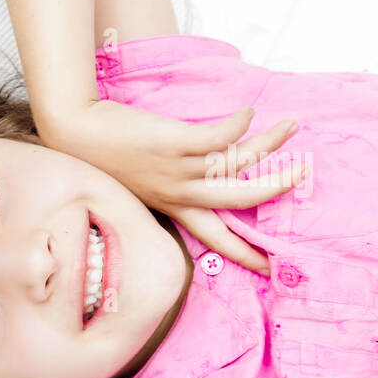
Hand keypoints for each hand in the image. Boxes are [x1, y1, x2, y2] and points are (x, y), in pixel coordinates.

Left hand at [36, 100, 308, 276]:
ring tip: (290, 127)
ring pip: (240, 163)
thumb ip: (169, 188)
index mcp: (172, 207)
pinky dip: (242, 122)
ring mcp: (179, 168)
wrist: (75, 132)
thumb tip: (199, 179)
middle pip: (240, 202)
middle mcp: (180, 193)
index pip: (214, 237)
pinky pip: (223, 135)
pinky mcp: (177, 142)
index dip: (243, 252)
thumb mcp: (140, 184)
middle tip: (302, 175)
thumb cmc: (104, 156)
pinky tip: (249, 111)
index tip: (269, 266)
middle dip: (276, 190)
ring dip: (271, 144)